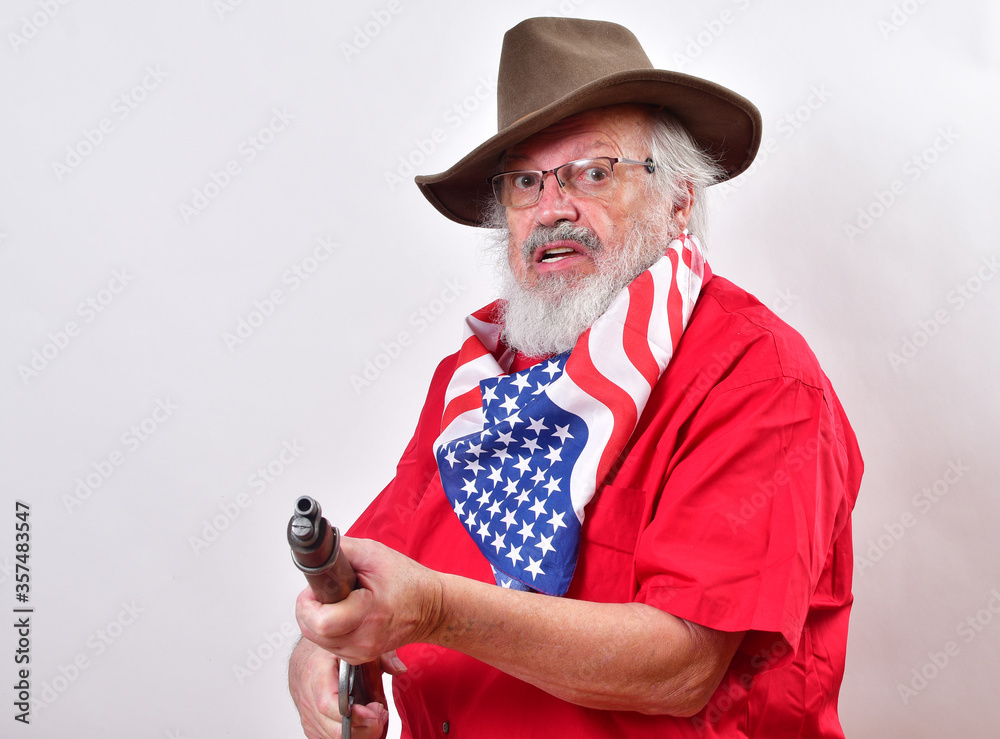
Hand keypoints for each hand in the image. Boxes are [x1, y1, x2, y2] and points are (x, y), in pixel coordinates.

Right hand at [288, 636, 393, 738]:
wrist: (307, 654)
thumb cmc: (333, 650)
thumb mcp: (358, 643)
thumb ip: (381, 655)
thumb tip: (399, 669)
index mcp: (317, 670)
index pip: (328, 703)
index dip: (353, 715)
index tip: (375, 711)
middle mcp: (307, 694)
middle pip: (333, 727)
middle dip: (364, 728)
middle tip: (381, 714)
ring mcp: (307, 712)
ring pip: (332, 736)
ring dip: (359, 733)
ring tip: (374, 715)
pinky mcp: (310, 723)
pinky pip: (327, 737)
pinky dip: (350, 735)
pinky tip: (362, 722)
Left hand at [295, 537, 443, 664]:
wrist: (431, 607)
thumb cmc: (408, 582)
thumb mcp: (373, 553)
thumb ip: (340, 549)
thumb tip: (315, 551)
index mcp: (367, 615)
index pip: (319, 621)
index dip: (309, 600)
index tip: (320, 586)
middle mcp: (362, 641)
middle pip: (311, 631)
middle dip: (310, 607)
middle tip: (329, 590)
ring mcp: (360, 653)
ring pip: (316, 639)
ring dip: (318, 618)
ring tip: (341, 601)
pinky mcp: (358, 657)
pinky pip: (327, 644)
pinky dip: (328, 628)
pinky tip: (345, 613)